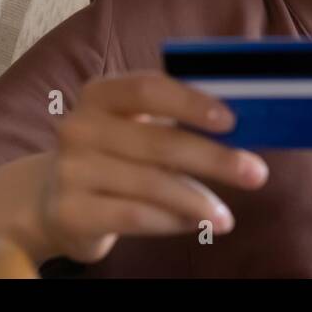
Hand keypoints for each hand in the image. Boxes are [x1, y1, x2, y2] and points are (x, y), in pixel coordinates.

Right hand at [34, 71, 268, 263]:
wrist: (56, 200)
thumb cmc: (116, 153)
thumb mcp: (138, 125)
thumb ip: (180, 118)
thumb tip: (247, 122)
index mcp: (100, 93)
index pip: (148, 88)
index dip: (191, 102)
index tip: (231, 120)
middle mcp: (79, 126)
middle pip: (158, 140)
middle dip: (214, 158)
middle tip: (256, 173)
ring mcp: (71, 170)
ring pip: (150, 184)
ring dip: (198, 200)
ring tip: (227, 216)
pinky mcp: (70, 211)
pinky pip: (134, 216)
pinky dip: (172, 221)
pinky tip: (195, 224)